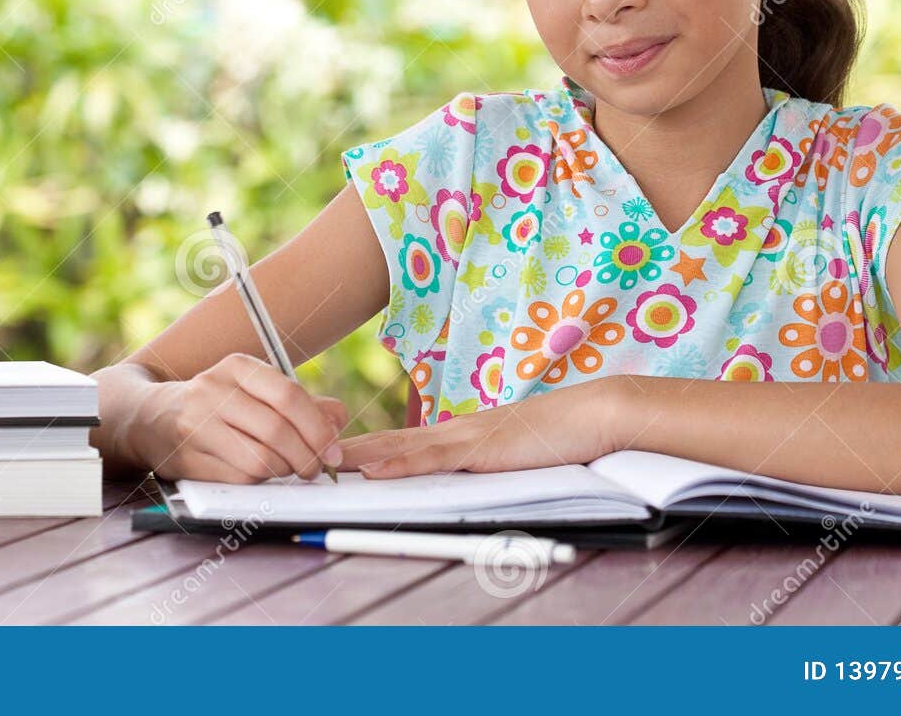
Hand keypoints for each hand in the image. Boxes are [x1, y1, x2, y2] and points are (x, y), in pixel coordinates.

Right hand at [130, 353, 348, 482]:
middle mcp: (213, 390)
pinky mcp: (187, 458)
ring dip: (285, 471)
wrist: (151, 417)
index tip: (333, 449)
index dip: (318, 428)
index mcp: (236, 367)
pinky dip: (260, 482)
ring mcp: (196, 424)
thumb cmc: (216, 404)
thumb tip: (338, 418)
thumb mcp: (254, 391)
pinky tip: (261, 474)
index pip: (289, 396)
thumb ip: (299, 402)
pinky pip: (239, 478)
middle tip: (317, 468)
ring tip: (290, 470)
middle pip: (277, 430)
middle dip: (307, 456)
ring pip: (260, 459)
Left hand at [337, 382, 621, 477]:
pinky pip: (433, 458)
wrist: (596, 416)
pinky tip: (373, 471)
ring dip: (359, 456)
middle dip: (348, 450)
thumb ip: (485, 467)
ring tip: (320, 463)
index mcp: (461, 434)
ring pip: (401, 446)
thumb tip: (462, 483)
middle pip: (390, 439)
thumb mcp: (513, 457)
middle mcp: (456, 430)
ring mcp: (467, 436)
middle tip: (305, 455)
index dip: (367, 449)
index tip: (332, 456)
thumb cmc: (562, 438)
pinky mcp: (482, 448)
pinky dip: (400, 463)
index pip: (403, 441)